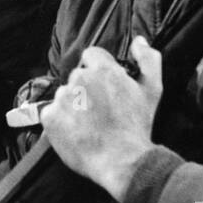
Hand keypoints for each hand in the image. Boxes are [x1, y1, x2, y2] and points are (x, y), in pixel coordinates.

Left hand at [41, 36, 162, 200]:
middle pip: (78, 76)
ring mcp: (63, 98)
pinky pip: (50, 113)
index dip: (99, 70)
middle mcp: (79, 79)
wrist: (122, 161)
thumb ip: (148, 60)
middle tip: (100, 110)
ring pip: (64, 95)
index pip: (91, 55)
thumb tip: (139, 41)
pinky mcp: (50, 117)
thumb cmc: (137, 127)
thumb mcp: (152, 90)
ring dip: (72, 105)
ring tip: (89, 124)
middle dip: (86, 89)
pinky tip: (76, 132)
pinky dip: (59, 122)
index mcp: (103, 70)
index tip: (105, 88)